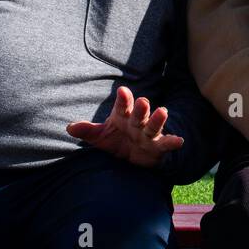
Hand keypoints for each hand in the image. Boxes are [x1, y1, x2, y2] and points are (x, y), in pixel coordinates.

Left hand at [66, 86, 183, 167]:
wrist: (132, 157)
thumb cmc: (116, 141)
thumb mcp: (100, 137)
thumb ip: (87, 131)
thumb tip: (69, 127)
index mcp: (123, 117)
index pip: (122, 106)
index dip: (123, 99)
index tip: (122, 90)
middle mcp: (137, 123)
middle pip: (139, 114)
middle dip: (141, 108)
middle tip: (142, 101)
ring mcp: (148, 134)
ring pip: (153, 125)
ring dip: (158, 119)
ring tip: (163, 111)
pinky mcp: (157, 147)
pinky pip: (165, 144)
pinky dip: (172, 142)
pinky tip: (179, 141)